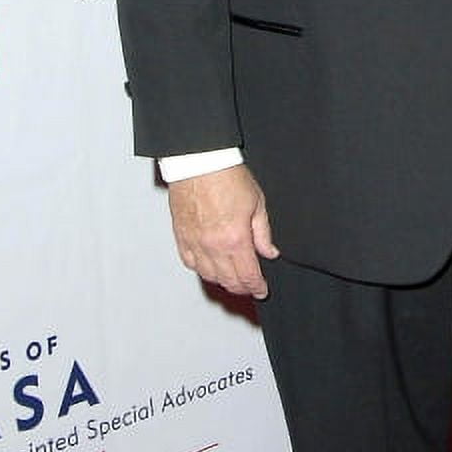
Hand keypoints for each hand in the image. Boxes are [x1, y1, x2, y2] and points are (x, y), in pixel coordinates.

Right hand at [167, 166, 278, 297]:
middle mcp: (213, 246)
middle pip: (228, 281)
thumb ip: (263, 233)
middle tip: (250, 286)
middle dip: (242, 287)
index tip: (261, 289)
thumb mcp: (257, 203)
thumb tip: (270, 252)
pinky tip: (210, 266)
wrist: (199, 162)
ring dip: (222, 280)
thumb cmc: (226, 176)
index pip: (248, 276)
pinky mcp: (181, 236)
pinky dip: (201, 269)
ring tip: (232, 277)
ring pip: (208, 276)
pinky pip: (190, 263)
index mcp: (235, 239)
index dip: (257, 287)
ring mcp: (195, 243)